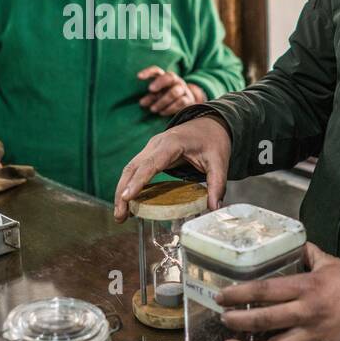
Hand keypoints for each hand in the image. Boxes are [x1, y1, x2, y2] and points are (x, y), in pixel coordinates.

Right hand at [113, 115, 229, 219]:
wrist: (209, 124)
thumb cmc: (213, 141)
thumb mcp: (219, 162)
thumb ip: (217, 184)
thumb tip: (214, 208)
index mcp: (172, 143)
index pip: (150, 164)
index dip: (137, 181)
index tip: (126, 197)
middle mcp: (156, 144)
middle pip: (133, 168)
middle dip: (122, 192)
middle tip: (120, 216)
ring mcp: (150, 148)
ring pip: (130, 169)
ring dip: (122, 191)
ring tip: (121, 215)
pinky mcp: (150, 153)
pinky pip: (135, 169)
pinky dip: (129, 185)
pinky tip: (128, 203)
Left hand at [136, 65, 204, 116]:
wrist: (187, 104)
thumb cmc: (167, 97)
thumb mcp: (158, 95)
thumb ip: (150, 97)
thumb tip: (142, 103)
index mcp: (165, 77)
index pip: (156, 70)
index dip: (148, 72)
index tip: (138, 77)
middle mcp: (175, 80)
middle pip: (169, 77)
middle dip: (159, 82)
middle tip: (150, 89)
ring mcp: (183, 89)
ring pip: (174, 92)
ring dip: (162, 101)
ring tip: (152, 109)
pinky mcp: (189, 99)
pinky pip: (180, 102)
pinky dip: (170, 108)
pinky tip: (161, 112)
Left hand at [218, 243, 339, 340]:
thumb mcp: (331, 263)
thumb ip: (309, 254)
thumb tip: (294, 244)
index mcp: (307, 288)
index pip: (266, 290)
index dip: (241, 294)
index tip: (222, 296)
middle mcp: (306, 313)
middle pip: (265, 320)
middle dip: (238, 321)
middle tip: (222, 320)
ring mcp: (310, 336)